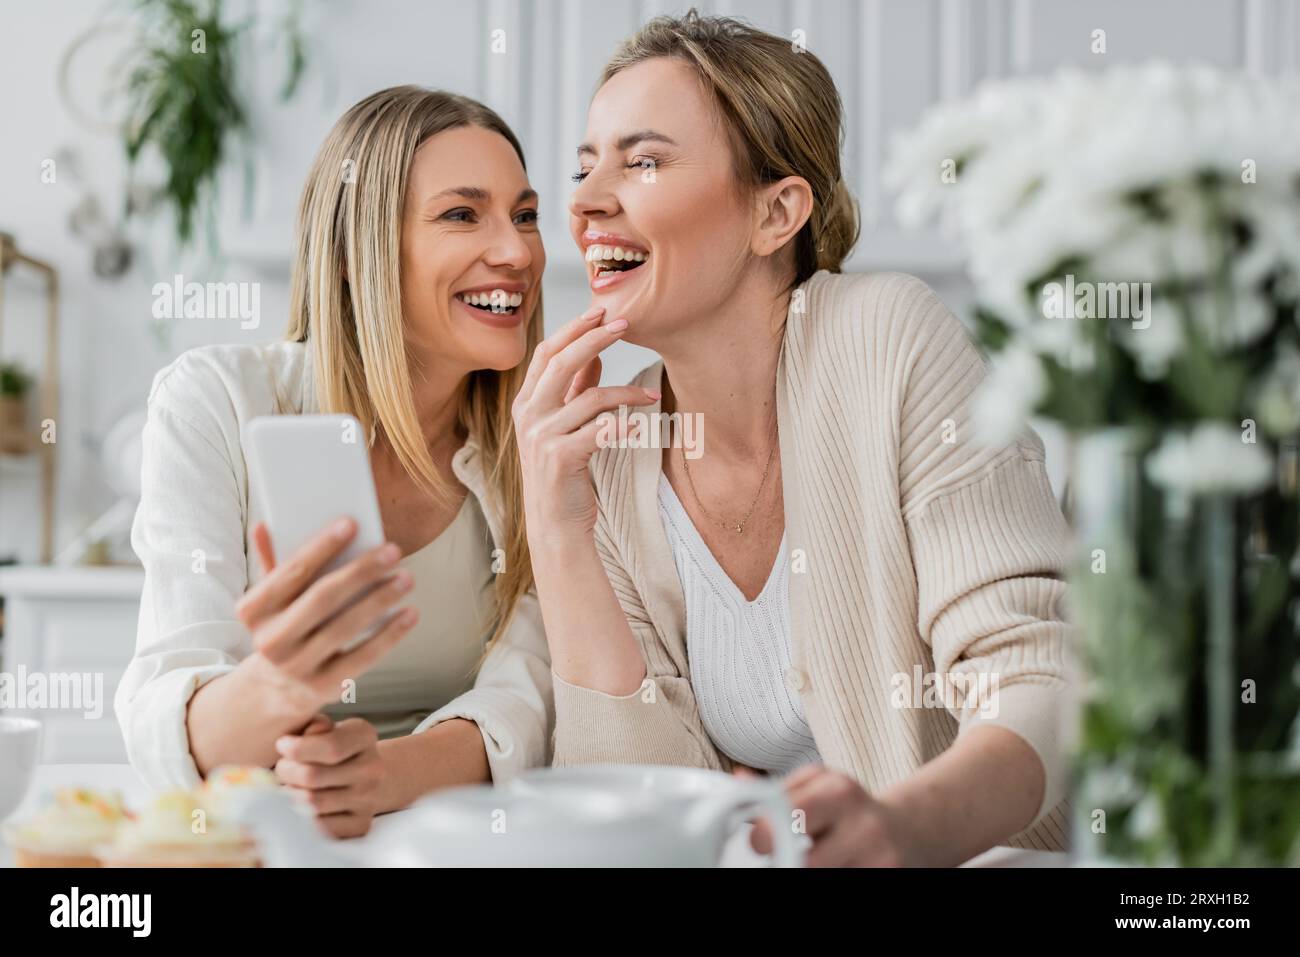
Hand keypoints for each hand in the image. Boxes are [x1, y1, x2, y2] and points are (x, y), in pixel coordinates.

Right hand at [234, 517, 419, 718]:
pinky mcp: (325, 687)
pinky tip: (410, 613)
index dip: (321, 546)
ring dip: (380, 599)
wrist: (276, 686)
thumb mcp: (271, 598)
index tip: (352, 523)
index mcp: (252, 610)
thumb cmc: (283, 624)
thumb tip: (264, 524)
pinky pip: (364, 657)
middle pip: (322, 598)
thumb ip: (272, 562)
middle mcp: (270, 641)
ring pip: (345, 627)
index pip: (290, 572)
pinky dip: (390, 634)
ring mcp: (297, 667)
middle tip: (393, 550)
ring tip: (406, 578)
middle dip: (361, 571)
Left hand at [273, 716, 385, 838]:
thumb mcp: (325, 727)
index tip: (282, 745)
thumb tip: (292, 744)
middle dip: (286, 772)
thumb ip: (311, 727)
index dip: (298, 748)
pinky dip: (302, 818)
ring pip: (312, 803)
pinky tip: (300, 805)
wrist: (362, 776)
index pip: (331, 746)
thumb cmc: (331, 749)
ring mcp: (368, 799)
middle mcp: (373, 768)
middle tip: (281, 768)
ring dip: (290, 795)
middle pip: (314, 776)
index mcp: (364, 736)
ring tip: (289, 785)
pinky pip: (319, 827)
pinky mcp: (360, 824)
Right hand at [512, 305, 658, 542]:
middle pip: (561, 362)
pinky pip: (602, 430)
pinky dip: (625, 425)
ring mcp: (542, 437)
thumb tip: (594, 355)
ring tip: (651, 394)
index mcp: (526, 404)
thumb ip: (575, 391)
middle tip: (625, 324)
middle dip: (595, 338)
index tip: (601, 312)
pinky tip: (640, 425)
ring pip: (591, 398)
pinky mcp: (561, 458)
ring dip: (627, 392)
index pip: (546, 353)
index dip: (572, 329)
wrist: (556, 526)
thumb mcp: (565, 428)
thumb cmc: (564, 476)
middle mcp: (529, 417)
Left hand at [749, 764, 909, 866]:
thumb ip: (778, 791)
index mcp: (839, 791)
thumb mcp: (818, 787)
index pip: (789, 817)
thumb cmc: (850, 810)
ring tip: (815, 859)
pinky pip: (843, 885)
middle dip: (785, 863)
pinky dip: (830, 877)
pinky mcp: (888, 878)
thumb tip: (738, 784)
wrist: (908, 831)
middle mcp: (863, 825)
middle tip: (780, 859)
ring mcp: (880, 859)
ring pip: (821, 877)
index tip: (760, 842)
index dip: (765, 835)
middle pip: (805, 862)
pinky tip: (834, 866)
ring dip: (806, 871)